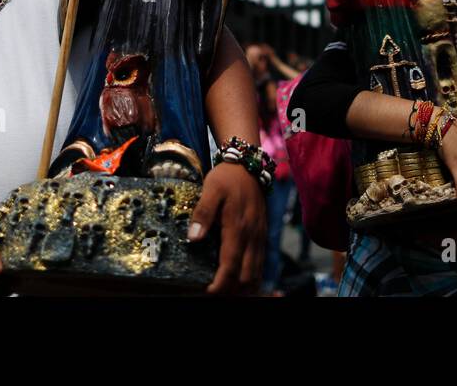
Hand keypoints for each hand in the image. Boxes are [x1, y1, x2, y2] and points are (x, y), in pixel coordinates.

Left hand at [189, 161, 264, 294]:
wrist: (249, 165)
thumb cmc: (227, 179)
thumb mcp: (211, 190)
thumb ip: (203, 213)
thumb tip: (193, 238)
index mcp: (238, 228)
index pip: (230, 266)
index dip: (220, 284)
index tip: (207, 291)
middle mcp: (252, 236)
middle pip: (246, 277)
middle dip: (231, 290)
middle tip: (214, 292)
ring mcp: (259, 237)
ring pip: (256, 273)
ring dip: (243, 287)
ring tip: (227, 291)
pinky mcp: (262, 235)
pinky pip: (260, 264)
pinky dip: (251, 277)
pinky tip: (241, 281)